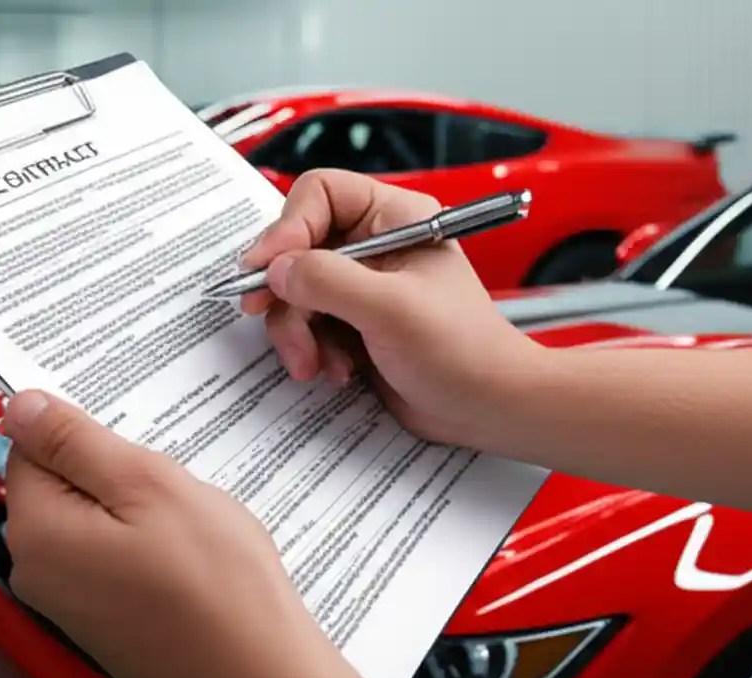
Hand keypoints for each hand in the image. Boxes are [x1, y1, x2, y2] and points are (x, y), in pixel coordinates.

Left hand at [2, 390, 395, 677]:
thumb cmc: (215, 585)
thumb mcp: (146, 484)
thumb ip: (74, 441)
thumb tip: (19, 405)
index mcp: (37, 531)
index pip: (29, 446)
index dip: (84, 433)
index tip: (132, 445)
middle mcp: (38, 571)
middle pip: (60, 483)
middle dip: (114, 472)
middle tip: (170, 488)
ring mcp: (69, 601)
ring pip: (92, 517)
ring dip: (136, 507)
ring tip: (186, 526)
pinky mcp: (102, 620)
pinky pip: (111, 555)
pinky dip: (145, 544)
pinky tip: (188, 556)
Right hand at [240, 170, 544, 447]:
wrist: (487, 408)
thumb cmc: (462, 351)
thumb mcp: (391, 309)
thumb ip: (328, 281)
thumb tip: (275, 269)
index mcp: (394, 218)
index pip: (320, 195)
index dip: (287, 227)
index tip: (265, 268)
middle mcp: (374, 244)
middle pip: (297, 246)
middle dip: (285, 291)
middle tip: (265, 313)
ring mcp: (360, 285)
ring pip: (295, 291)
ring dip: (296, 331)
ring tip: (314, 363)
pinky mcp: (352, 323)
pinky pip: (306, 325)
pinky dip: (310, 350)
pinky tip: (337, 371)